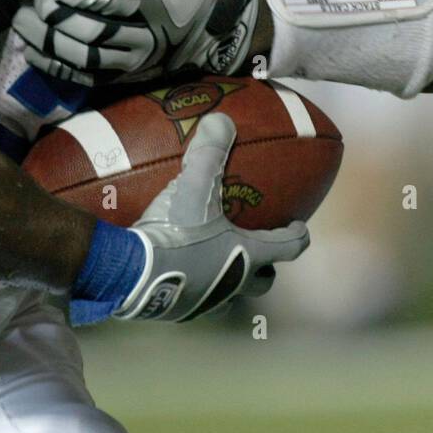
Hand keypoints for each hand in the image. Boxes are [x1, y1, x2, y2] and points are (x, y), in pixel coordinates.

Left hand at [12, 0, 259, 86]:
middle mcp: (143, 36)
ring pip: (84, 57)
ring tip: (22, 24)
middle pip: (90, 33)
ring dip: (48, 43)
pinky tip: (33, 52)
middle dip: (55, 20)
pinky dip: (57, 66)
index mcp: (156, 2)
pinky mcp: (125, 75)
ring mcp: (133, 60)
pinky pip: (86, 76)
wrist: (219, 27)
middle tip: (30, 3)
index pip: (108, 2)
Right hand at [117, 113, 308, 320]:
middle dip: (265, 268)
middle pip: (263, 281)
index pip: (287, 247)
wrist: (131, 274)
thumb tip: (221, 120)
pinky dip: (192, 287)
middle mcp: (233, 284)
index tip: (300, 227)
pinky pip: (193, 300)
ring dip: (229, 282)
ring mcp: (206, 302)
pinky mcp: (177, 313)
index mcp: (247, 255)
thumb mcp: (193, 186)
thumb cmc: (175, 231)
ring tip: (216, 263)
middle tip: (258, 251)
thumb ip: (209, 152)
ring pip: (229, 297)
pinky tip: (176, 272)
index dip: (297, 236)